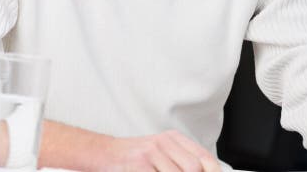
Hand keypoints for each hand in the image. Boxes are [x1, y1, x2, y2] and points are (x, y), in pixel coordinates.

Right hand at [101, 130, 220, 171]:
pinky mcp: (138, 164)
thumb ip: (179, 161)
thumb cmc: (132, 158)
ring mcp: (151, 152)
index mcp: (173, 139)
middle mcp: (164, 143)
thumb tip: (202, 171)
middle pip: (193, 168)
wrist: (102, 153)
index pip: (204, 158)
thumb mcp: (159, 153)